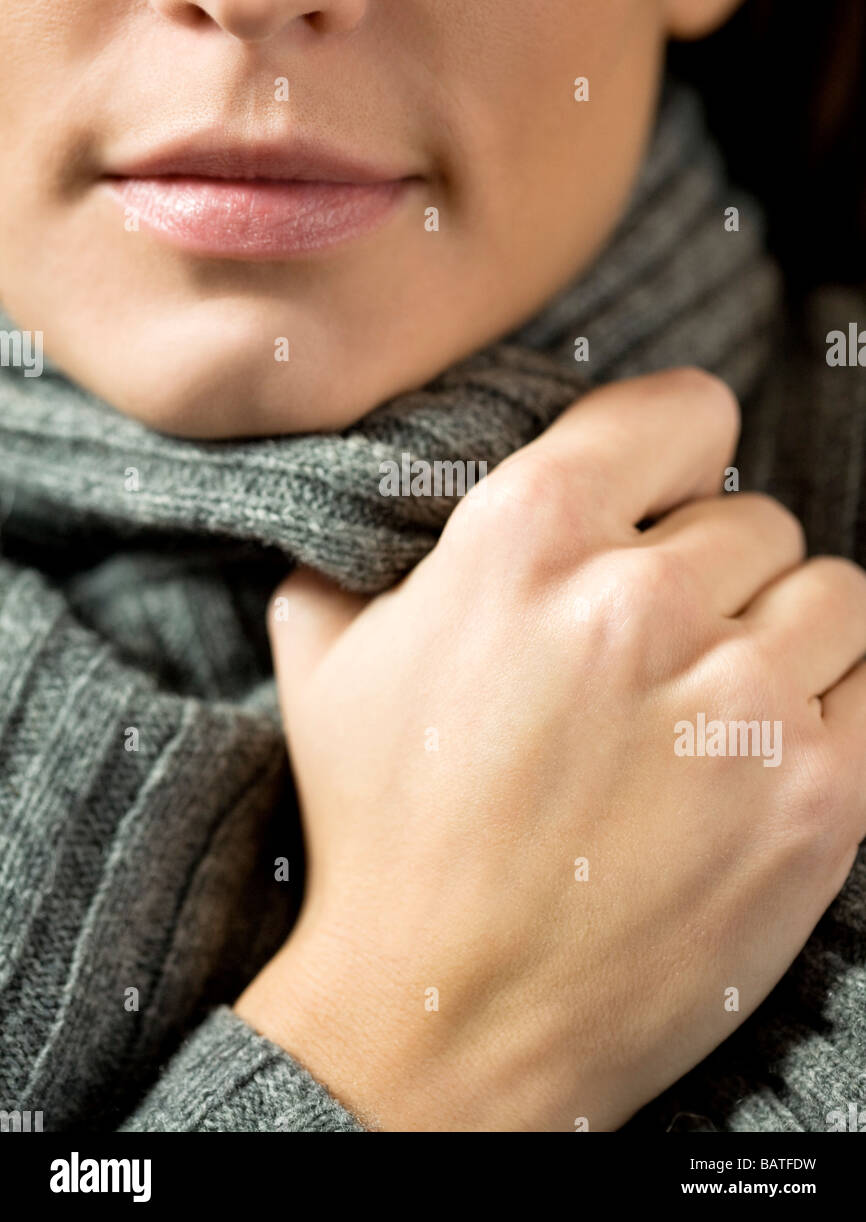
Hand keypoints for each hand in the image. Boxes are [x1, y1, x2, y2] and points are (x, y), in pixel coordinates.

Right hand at [235, 369, 865, 1131]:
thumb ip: (363, 552)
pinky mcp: (816, 796)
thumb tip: (404, 502)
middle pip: (755, 518)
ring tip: (714, 703)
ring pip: (830, 592)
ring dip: (780, 635)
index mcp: (526, 537)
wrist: (449, 1016)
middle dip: (711, 573)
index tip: (662, 500)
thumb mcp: (327, 663)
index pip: (683, 411)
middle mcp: (640, 600)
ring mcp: (739, 700)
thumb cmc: (386, 832)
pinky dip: (829, 706)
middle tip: (657, 651)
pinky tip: (761, 752)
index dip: (674, 455)